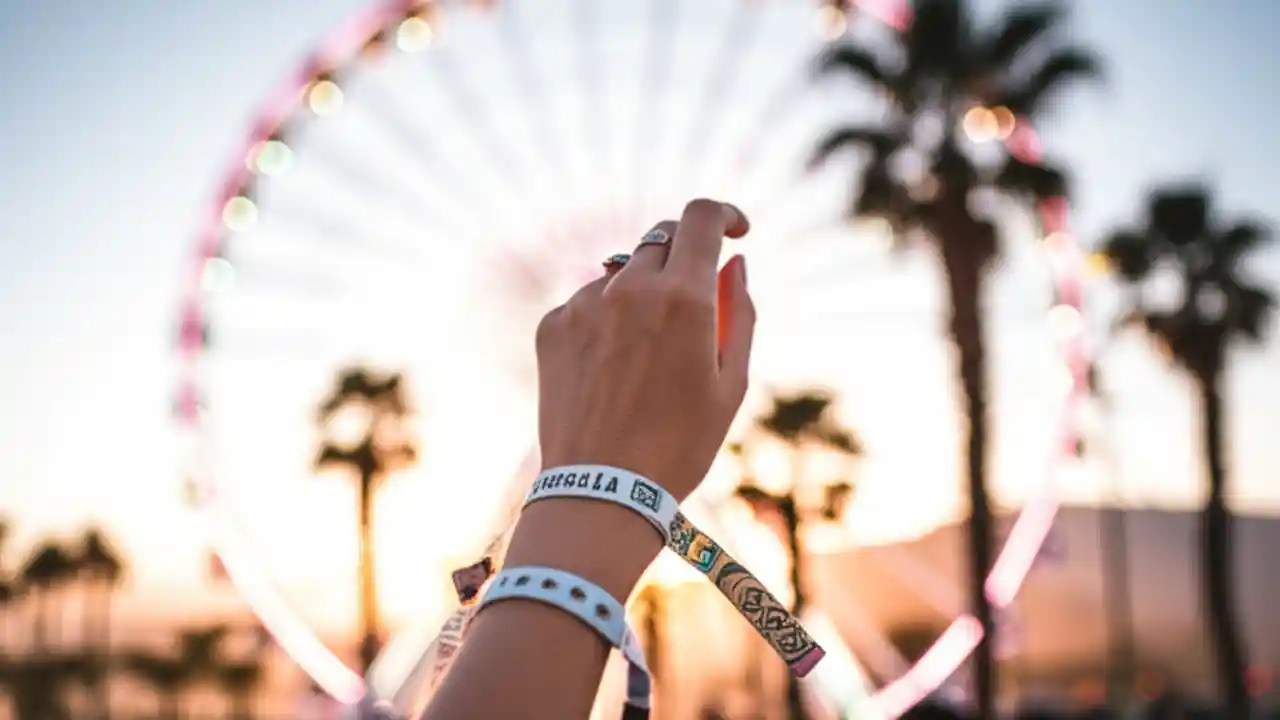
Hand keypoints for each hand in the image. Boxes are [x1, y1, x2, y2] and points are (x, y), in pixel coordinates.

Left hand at [535, 199, 754, 498]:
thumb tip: (736, 263)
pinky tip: (612, 371)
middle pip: (661, 239)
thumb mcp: (731, 384)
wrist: (601, 489)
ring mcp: (584, 304)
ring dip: (643, 292)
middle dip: (685, 258)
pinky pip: (587, 302)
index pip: (701, 216)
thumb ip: (739, 313)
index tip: (735, 230)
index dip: (725, 213)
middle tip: (693, 305)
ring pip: (623, 272)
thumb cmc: (680, 445)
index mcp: (683, 297)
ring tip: (647, 357)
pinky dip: (606, 319)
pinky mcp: (552, 326)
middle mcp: (630, 288)